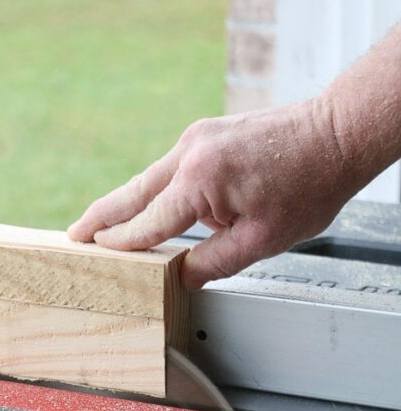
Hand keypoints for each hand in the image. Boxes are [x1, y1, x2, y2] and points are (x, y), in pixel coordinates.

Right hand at [68, 96, 354, 288]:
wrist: (337, 133)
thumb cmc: (309, 185)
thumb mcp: (262, 240)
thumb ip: (213, 262)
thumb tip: (180, 277)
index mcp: (199, 181)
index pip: (148, 223)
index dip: (120, 243)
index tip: (94, 253)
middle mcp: (190, 152)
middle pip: (133, 193)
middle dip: (101, 216)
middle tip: (73, 234)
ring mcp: (197, 137)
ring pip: (150, 179)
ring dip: (126, 202)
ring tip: (101, 224)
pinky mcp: (206, 133)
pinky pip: (171, 168)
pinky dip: (157, 189)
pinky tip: (152, 206)